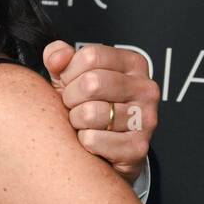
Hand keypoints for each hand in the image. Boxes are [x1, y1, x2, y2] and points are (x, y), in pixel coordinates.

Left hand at [42, 40, 157, 183]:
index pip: (91, 56)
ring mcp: (146, 118)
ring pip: (90, 113)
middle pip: (91, 83)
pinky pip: (93, 140)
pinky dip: (83, 141)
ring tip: (83, 122)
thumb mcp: (70, 74)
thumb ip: (58, 56)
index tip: (70, 82)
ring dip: (76, 121)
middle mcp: (145, 88)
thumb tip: (57, 59)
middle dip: (70, 97)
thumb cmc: (85, 103)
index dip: (70, 71)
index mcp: (133, 63)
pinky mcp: (138, 147)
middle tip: (74, 105)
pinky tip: (91, 139)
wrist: (103, 146)